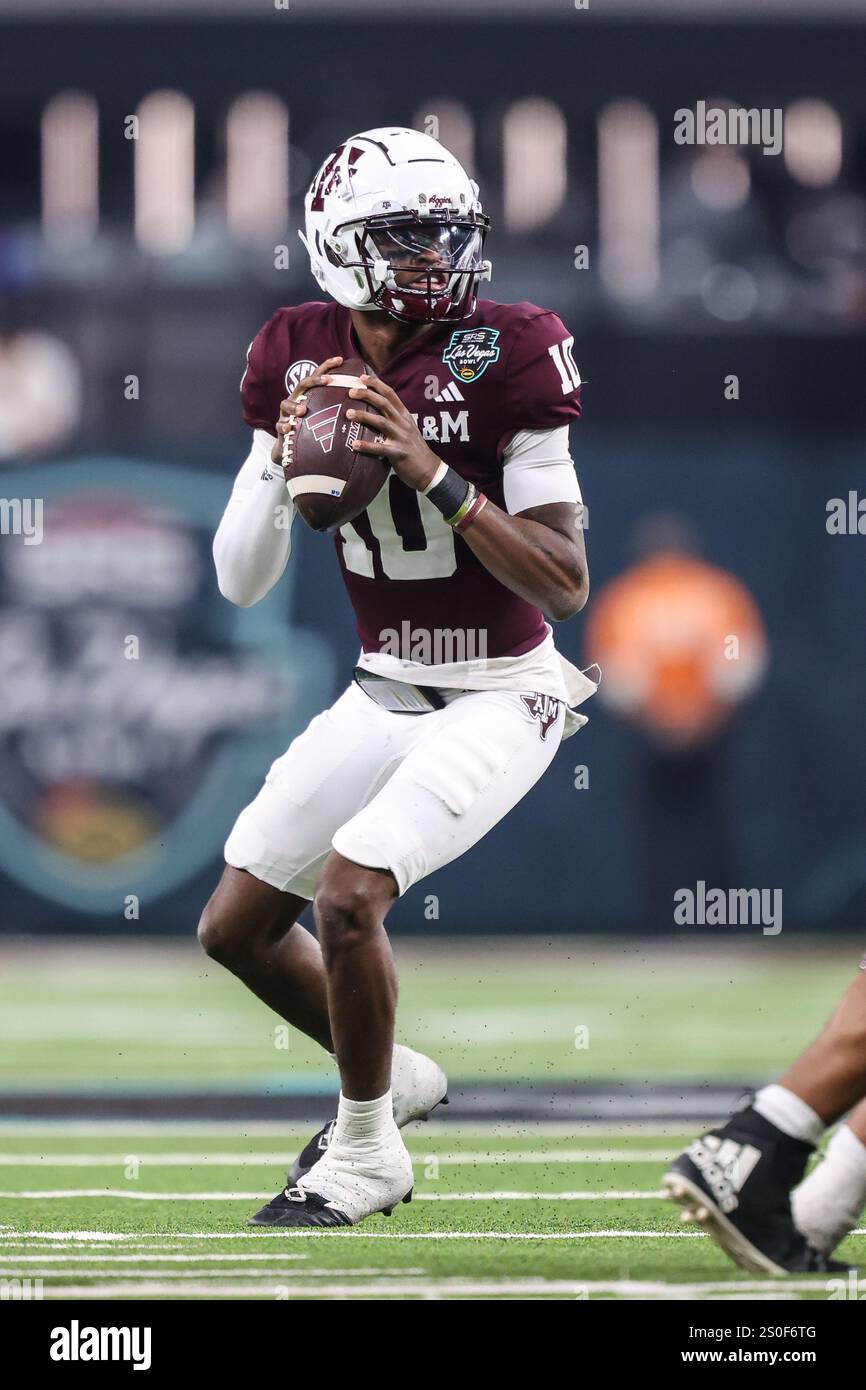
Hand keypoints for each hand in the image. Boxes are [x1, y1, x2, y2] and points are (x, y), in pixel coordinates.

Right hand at [270, 356, 343, 465]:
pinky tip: (288, 428)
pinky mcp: (281, 428)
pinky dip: (282, 426)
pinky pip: (279, 426)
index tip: (341, 359)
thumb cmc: (313, 429)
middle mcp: (295, 400)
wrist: (293, 447)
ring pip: (286, 404)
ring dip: (294, 406)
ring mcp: (286, 413)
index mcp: (307, 394)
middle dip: (314, 381)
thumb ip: (336, 406)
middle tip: (328, 380)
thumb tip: (361, 397)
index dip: (327, 366)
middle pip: (302, 385)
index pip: (317, 376)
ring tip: (303, 410)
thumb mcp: (325, 415)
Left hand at [345, 376, 440, 490]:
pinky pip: (380, 449)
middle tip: (350, 391)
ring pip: (381, 422)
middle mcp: (403, 423)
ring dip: (364, 416)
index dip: (376, 384)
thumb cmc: (412, 449)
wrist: (429, 469)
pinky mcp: (398, 454)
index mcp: (404, 415)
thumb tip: (373, 410)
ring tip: (348, 414)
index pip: (390, 394)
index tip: (362, 377)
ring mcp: (401, 438)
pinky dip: (366, 446)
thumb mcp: (405, 428)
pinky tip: (354, 445)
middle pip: (384, 403)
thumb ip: (392, 418)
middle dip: (367, 395)